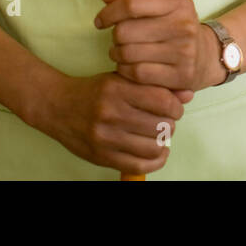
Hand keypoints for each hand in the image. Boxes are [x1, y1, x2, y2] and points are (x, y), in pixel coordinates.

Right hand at [38, 70, 186, 174]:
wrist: (57, 106)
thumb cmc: (95, 91)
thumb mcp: (123, 79)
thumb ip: (156, 85)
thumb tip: (189, 95)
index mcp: (117, 89)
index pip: (163, 101)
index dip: (176, 106)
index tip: (174, 107)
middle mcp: (111, 114)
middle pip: (161, 125)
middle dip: (171, 124)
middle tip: (167, 121)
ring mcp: (105, 138)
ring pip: (153, 147)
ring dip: (164, 142)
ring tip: (160, 135)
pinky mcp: (101, 156)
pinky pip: (139, 166)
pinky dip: (156, 161)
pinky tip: (158, 152)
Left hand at [94, 0, 219, 92]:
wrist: (206, 56)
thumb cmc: (172, 27)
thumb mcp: (155, 7)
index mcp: (178, 2)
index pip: (131, 3)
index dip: (108, 12)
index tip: (100, 21)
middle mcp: (184, 25)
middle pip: (125, 31)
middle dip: (115, 36)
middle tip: (119, 39)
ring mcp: (185, 52)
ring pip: (128, 53)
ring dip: (117, 54)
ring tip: (122, 52)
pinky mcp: (180, 75)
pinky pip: (137, 73)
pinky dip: (125, 70)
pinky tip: (128, 65)